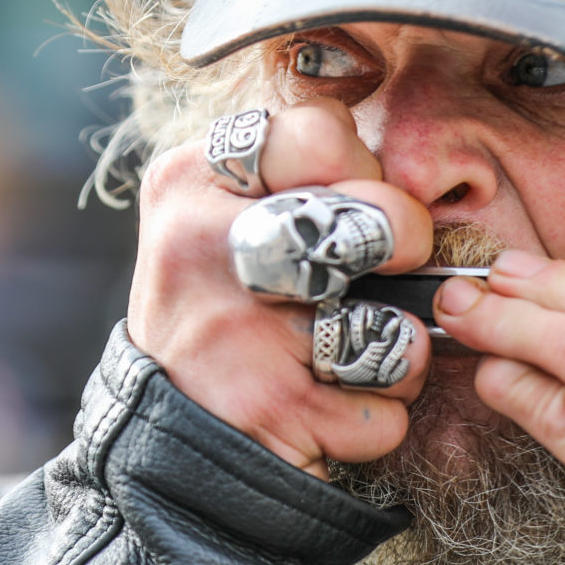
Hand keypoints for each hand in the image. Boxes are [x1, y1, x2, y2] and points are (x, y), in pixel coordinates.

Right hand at [129, 100, 433, 478]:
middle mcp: (205, 245)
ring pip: (396, 324)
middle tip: (387, 268)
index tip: (344, 202)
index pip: (322, 131)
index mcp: (190, 181)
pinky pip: (386, 408)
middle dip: (405, 246)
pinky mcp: (271, 411)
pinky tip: (331, 411)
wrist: (156, 434)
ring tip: (348, 352)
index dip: (360, 166)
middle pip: (377, 220)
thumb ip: (295, 179)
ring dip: (396, 348)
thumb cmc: (216, 309)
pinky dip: (376, 418)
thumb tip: (408, 180)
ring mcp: (239, 330)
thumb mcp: (219, 217)